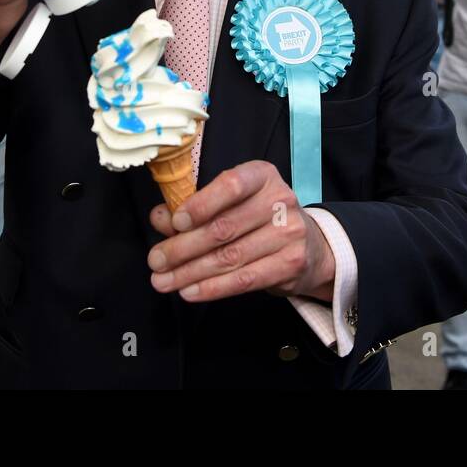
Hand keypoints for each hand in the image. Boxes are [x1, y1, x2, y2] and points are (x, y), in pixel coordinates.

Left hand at [147, 160, 335, 302]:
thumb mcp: (232, 204)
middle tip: (155, 261)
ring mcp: (290, 233)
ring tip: (164, 281)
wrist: (311, 246)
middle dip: (182, 247)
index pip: (231, 185)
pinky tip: (190, 291)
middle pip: (224, 227)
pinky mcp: (291, 264)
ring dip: (190, 272)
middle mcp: (280, 200)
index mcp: (262, 176)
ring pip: (230, 257)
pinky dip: (212, 288)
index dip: (200, 204)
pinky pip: (244, 280)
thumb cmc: (261, 219)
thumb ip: (195, 208)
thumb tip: (161, 217)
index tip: (175, 223)